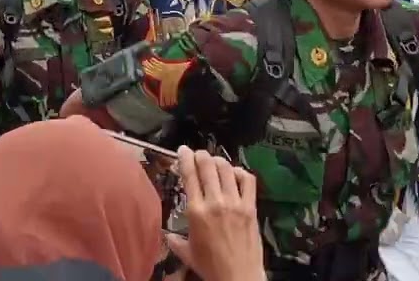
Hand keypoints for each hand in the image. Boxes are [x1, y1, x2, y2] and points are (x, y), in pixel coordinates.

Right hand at [165, 147, 264, 280]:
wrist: (238, 276)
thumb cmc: (211, 267)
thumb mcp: (187, 254)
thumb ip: (175, 242)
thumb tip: (167, 236)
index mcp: (196, 212)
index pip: (189, 175)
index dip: (185, 158)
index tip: (183, 150)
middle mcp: (215, 202)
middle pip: (208, 166)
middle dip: (201, 155)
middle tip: (198, 153)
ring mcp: (235, 203)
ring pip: (226, 169)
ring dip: (218, 161)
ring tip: (214, 161)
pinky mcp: (251, 207)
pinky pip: (247, 180)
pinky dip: (240, 172)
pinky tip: (235, 174)